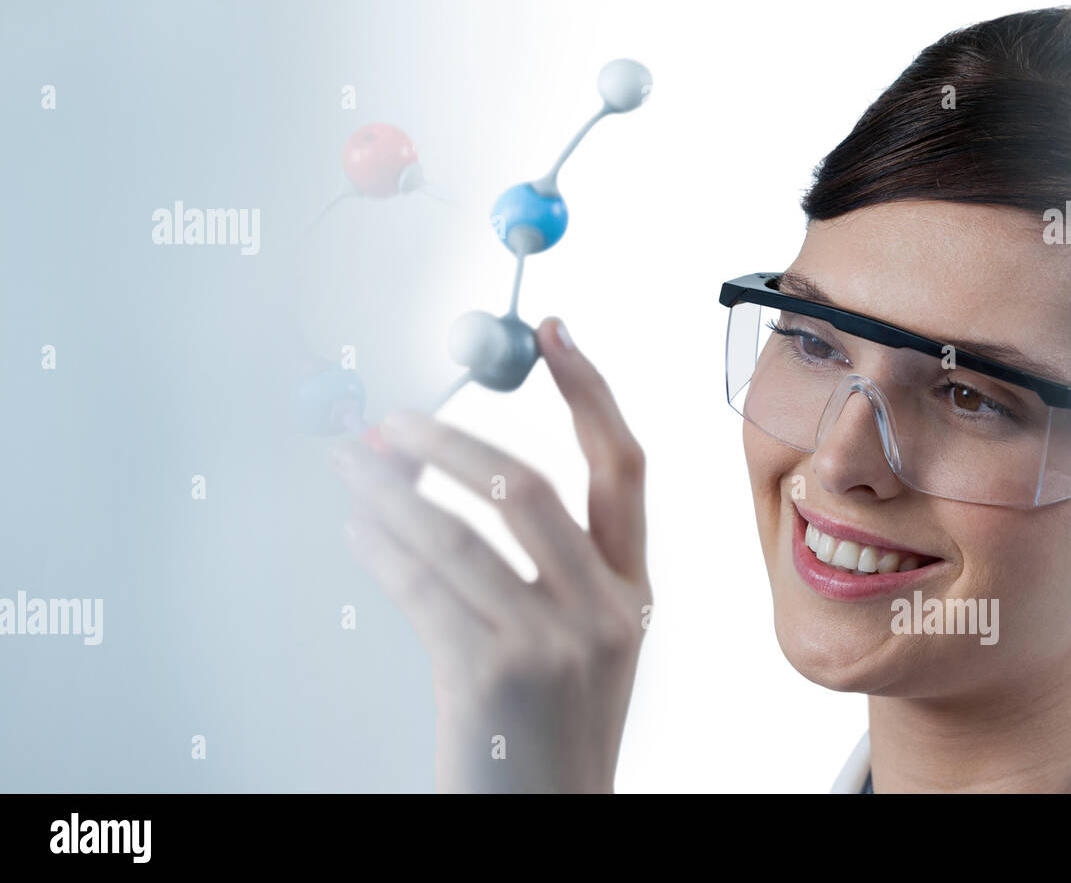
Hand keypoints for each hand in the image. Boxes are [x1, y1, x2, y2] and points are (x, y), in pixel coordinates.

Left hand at [332, 317, 649, 792]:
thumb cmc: (552, 732)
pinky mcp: (491, 674)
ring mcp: (551, 643)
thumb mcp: (579, 644)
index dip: (590, 390)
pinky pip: (420, 586)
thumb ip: (545, 567)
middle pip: (526, 486)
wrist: (548, 824)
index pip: (624, 467)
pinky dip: (379, 546)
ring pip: (455, 533)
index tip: (553, 333)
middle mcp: (603, 609)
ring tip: (351, 464)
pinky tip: (357, 529)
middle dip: (448, 442)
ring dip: (389, 489)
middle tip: (393, 421)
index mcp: (631, 590)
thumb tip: (458, 476)